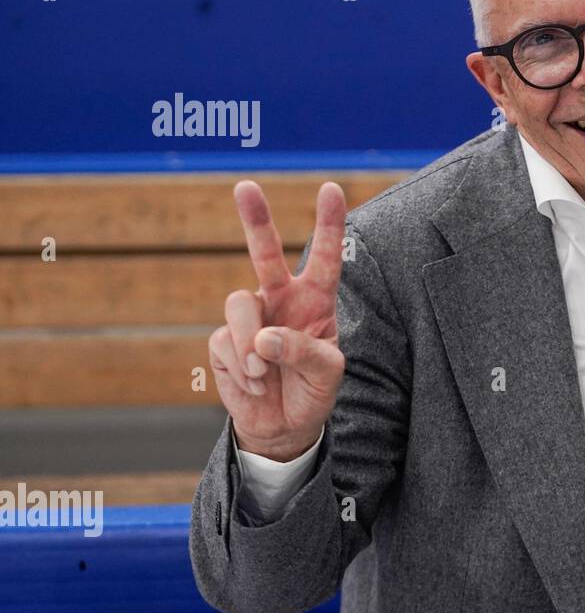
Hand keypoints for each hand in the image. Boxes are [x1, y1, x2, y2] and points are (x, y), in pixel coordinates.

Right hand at [209, 180, 347, 460]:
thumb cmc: (313, 390)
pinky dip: (242, 367)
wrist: (284, 425)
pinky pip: (226, 341)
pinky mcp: (224, 339)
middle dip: (255, 219)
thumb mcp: (327, 373)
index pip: (326, 257)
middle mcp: (281, 299)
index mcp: (316, 300)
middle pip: (265, 252)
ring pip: (239, 302)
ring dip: (251, 341)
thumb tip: (264, 339)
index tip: (331, 188)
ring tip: (264, 373)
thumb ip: (304, 351)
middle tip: (246, 187)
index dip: (328, 223)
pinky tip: (255, 384)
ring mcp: (251, 316)